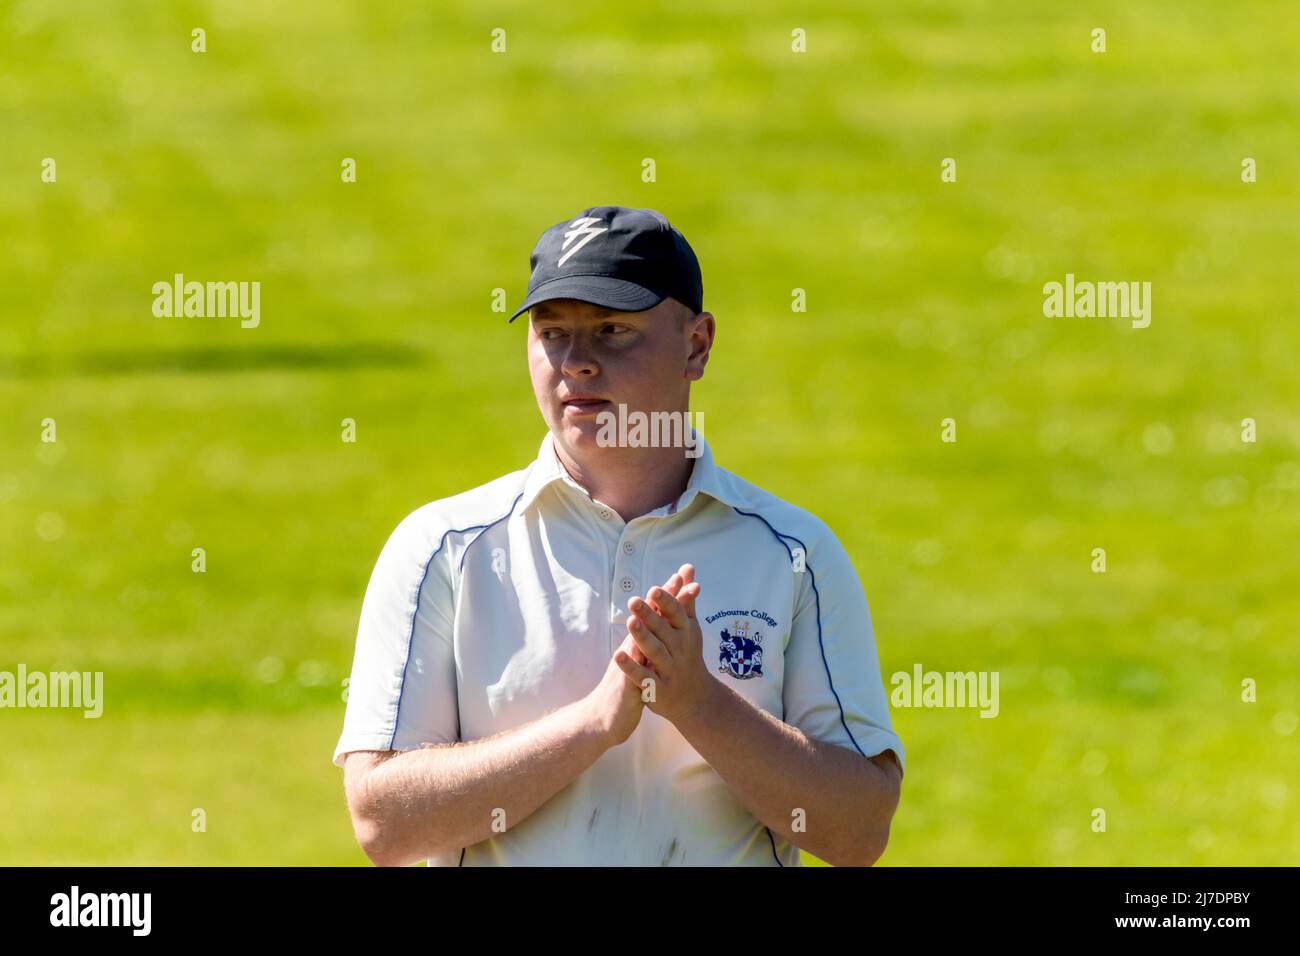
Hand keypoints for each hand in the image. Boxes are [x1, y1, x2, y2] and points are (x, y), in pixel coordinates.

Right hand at [586, 572, 689, 745]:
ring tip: (651, 607)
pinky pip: (626, 672)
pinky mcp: (624, 686)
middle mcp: (632, 648)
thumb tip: (660, 620)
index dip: (668, 595)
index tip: (683, 575)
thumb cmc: (626, 687)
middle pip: (648, 619)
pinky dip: (627, 662)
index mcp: (640, 643)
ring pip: (635, 640)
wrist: (603, 718)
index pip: (656, 613)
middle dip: (662, 599)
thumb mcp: (641, 661)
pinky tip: (628, 653)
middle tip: (677, 578)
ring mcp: (626, 665)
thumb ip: (650, 640)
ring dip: (643, 624)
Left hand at [616, 563, 716, 725]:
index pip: (677, 614)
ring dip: (642, 637)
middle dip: (650, 615)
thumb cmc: (687, 653)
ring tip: (630, 622)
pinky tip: (618, 655)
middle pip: (663, 630)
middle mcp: (680, 650)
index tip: (654, 589)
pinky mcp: (658, 688)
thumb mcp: (689, 626)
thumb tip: (687, 568)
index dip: (666, 602)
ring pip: (655, 652)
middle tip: (634, 600)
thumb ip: (685, 598)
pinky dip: (631, 667)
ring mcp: (669, 669)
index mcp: (686, 633)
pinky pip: (643, 676)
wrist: (694, 697)